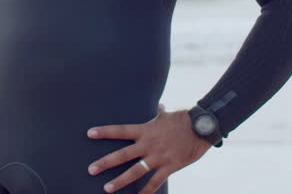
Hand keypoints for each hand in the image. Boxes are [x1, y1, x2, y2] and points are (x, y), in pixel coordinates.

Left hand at [86, 104, 211, 193]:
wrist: (202, 127)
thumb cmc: (184, 120)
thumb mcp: (168, 116)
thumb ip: (160, 114)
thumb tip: (159, 106)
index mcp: (146, 130)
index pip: (120, 130)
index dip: (104, 132)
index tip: (89, 133)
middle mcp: (148, 144)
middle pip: (122, 155)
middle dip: (105, 163)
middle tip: (90, 170)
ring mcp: (158, 157)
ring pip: (135, 171)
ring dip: (120, 181)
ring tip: (107, 189)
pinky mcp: (170, 166)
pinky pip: (155, 182)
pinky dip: (146, 191)